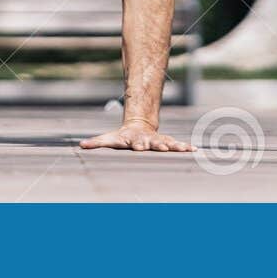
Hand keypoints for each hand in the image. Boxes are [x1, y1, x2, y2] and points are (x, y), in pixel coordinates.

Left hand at [79, 120, 193, 151]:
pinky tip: (195, 150)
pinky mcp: (166, 142)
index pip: (136, 143)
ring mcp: (158, 140)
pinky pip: (177, 145)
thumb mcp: (108, 139)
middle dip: (158, 146)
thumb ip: (96, 142)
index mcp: (134, 140)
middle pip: (153, 143)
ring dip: (175, 147)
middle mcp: (148, 140)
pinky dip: (185, 147)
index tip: (139, 147)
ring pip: (168, 143)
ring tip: (184, 150)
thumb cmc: (120, 138)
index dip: (137, 145)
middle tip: (163, 148)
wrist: (136, 127)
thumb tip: (81, 146)